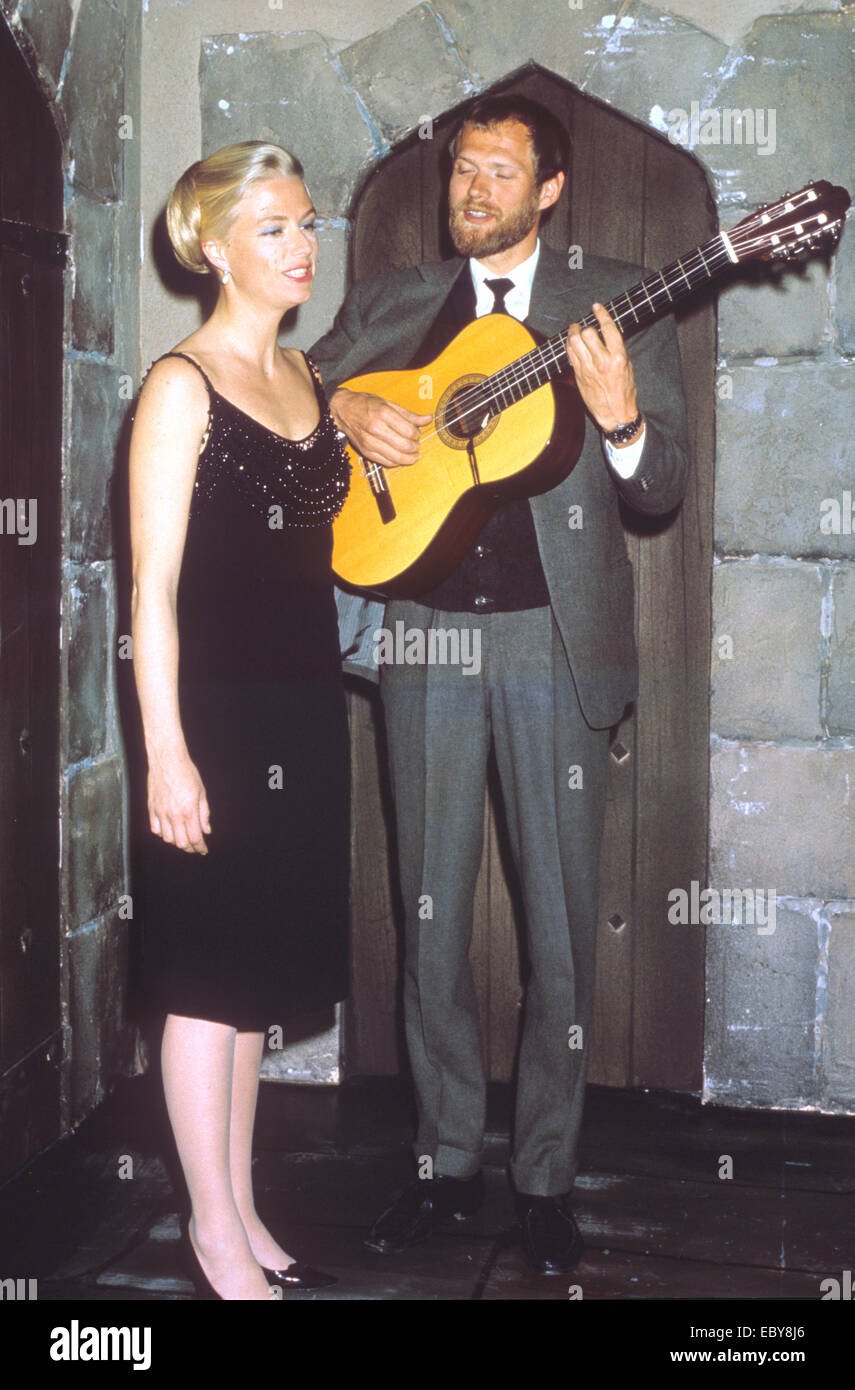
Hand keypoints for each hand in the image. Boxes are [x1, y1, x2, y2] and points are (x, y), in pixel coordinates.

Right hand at [147, 751, 210, 853]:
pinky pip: (155, 829)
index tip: (203, 850)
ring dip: (176, 842)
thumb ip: (204, 813)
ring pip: (167, 839)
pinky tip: (169, 832)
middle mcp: (174, 814)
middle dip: (190, 848)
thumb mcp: (201, 792)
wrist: (167, 759)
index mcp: (189, 811)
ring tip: (183, 840)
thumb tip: (206, 830)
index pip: (195, 838)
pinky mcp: (151, 808)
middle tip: (195, 847)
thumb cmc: (187, 773)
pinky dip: (162, 834)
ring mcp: (161, 812)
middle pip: (181, 843)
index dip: (200, 848)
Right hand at [330, 388, 430, 468]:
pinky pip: (386, 462)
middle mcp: (376, 428)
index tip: (417, 434)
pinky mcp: (366, 451)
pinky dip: (397, 462)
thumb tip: (428, 419)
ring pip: (396, 457)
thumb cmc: (366, 405)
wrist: (343, 410)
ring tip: (414, 455)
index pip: (408, 430)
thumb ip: (409, 414)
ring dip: (409, 458)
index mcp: (383, 413)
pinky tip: (401, 457)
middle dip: (415, 448)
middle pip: (404, 446)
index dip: (417, 435)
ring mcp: (370, 442)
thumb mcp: (388, 404)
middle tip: (417, 445)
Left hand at [565, 303, 639, 435]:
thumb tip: (607, 333)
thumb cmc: (624, 390)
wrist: (615, 413)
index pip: (608, 328)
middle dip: (585, 326)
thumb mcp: (627, 366)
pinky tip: (572, 344)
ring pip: (575, 342)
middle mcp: (602, 362)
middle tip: (583, 325)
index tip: (597, 307)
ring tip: (575, 331)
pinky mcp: (579, 375)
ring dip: (573, 333)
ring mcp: (588, 369)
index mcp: (618, 357)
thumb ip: (616, 349)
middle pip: (587, 333)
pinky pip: (570, 354)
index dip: (601, 314)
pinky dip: (570, 345)